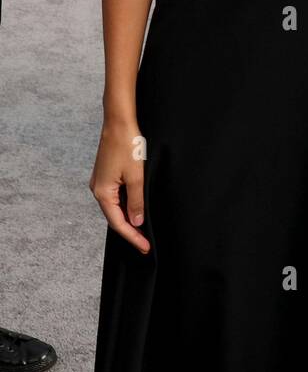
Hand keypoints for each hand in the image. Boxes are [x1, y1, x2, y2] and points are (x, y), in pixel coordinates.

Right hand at [89, 119, 150, 254]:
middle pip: (114, 217)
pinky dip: (125, 206)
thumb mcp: (137, 176)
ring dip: (128, 218)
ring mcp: (100, 182)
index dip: (133, 237)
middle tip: (145, 244)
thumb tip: (136, 222)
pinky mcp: (105, 175)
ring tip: (143, 231)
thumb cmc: (128, 146)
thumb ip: (137, 201)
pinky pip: (115, 197)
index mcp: (102, 192)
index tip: (145, 248)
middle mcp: (97, 189)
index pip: (118, 222)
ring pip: (115, 207)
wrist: (119, 123)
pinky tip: (136, 210)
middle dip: (130, 231)